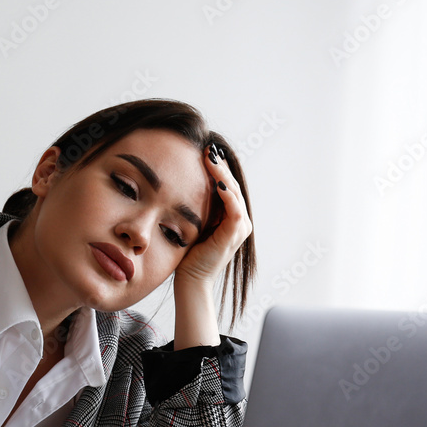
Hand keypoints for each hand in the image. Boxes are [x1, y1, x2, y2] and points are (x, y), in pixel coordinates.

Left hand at [174, 144, 252, 288]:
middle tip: (208, 147)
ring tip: (210, 157)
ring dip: (222, 173)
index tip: (204, 151)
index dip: (217, 168)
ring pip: (234, 192)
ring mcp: (240, 228)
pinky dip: (225, 192)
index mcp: (232, 217)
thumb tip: (185, 182)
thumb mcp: (193, 222)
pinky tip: (215, 179)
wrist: (190, 279)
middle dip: (220, 165)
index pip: (227, 186)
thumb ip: (198, 205)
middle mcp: (241, 221)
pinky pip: (234, 207)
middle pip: (233, 185)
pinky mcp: (235, 233)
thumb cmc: (188, 254)